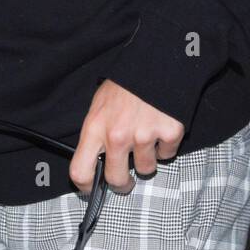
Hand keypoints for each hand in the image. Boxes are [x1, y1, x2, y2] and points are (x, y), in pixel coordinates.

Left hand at [70, 80, 184, 194]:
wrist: (156, 61)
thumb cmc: (125, 84)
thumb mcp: (100, 104)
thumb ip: (97, 133)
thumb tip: (97, 162)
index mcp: (95, 127)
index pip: (80, 171)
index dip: (85, 187)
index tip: (91, 189)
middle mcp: (117, 136)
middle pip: (116, 180)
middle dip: (123, 183)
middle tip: (127, 177)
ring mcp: (144, 136)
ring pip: (146, 169)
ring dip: (148, 158)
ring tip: (147, 136)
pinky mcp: (168, 134)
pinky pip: (168, 154)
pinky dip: (166, 145)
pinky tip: (161, 126)